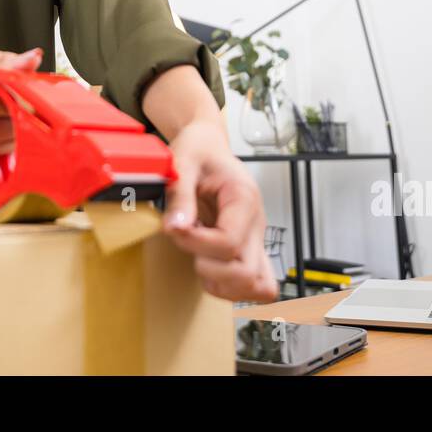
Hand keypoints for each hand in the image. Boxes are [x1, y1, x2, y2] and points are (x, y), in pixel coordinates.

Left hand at [162, 120, 278, 302]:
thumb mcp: (183, 163)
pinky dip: (228, 286)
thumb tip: (175, 228)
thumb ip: (180, 197)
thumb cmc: (198, 151)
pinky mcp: (248, 248)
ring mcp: (255, 238)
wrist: (208, 146)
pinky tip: (208, 264)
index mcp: (243, 198)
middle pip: (247, 272)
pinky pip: (253, 283)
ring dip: (221, 282)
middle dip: (211, 270)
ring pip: (256, 285)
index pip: (229, 242)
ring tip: (200, 258)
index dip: (197, 243)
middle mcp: (256, 222)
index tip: (177, 229)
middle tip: (191, 248)